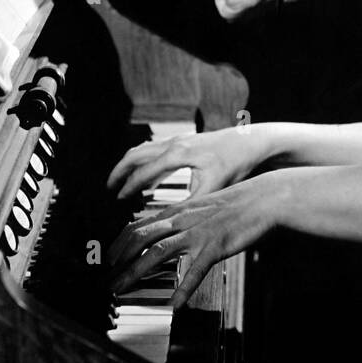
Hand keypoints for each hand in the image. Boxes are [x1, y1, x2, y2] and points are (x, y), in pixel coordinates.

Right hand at [106, 125, 266, 199]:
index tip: (117, 201)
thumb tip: (167, 223)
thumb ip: (188, 205)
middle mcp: (174, 143)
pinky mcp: (186, 141)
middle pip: (135, 154)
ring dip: (130, 165)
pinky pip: (156, 150)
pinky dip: (145, 162)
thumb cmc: (236, 165)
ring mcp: (179, 139)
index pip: (142, 172)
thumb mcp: (211, 189)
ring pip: (144, 149)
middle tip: (108, 189)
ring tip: (122, 183)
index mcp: (177, 154)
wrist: (253, 142)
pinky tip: (149, 178)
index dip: (128, 188)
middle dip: (119, 171)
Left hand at [107, 173, 286, 306]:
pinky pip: (195, 271)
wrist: (263, 198)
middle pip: (140, 237)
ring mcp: (198, 233)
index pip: (139, 224)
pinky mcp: (215, 246)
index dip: (120, 243)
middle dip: (119, 259)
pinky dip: (182, 288)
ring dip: (136, 272)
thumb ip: (184, 218)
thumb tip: (169, 231)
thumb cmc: (237, 203)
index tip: (110, 258)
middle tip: (108, 277)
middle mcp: (183, 220)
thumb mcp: (203, 207)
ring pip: (158, 251)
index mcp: (179, 211)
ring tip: (123, 288)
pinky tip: (175, 304)